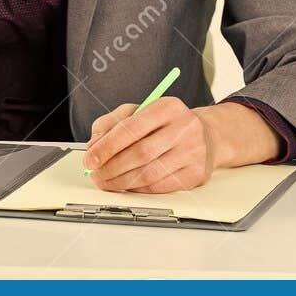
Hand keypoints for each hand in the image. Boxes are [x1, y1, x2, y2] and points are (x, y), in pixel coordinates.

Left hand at [81, 96, 218, 193]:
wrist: (205, 136)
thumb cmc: (166, 124)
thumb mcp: (139, 112)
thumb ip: (112, 123)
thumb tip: (94, 145)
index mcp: (167, 107)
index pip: (132, 127)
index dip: (107, 146)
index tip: (90, 157)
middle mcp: (184, 127)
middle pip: (141, 153)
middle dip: (112, 167)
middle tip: (95, 173)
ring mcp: (193, 151)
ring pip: (150, 173)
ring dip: (121, 182)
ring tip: (106, 182)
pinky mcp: (196, 173)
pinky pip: (160, 186)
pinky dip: (138, 189)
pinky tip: (127, 186)